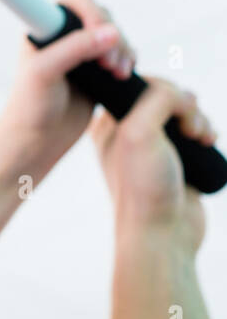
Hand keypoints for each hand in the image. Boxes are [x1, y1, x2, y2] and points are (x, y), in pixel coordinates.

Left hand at [0, 0, 215, 173]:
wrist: (36, 142)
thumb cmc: (30, 107)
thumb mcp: (46, 72)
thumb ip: (76, 48)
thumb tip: (112, 31)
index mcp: (43, 29)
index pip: (76, 2)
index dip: (93, 12)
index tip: (98, 34)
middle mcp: (62, 38)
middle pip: (101, 17)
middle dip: (112, 35)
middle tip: (108, 62)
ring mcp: (81, 55)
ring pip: (114, 37)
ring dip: (123, 49)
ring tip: (118, 72)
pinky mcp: (96, 73)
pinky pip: (121, 55)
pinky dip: (128, 60)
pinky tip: (124, 75)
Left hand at [89, 76, 207, 250]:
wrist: (164, 234)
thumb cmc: (144, 188)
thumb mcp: (139, 133)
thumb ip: (155, 100)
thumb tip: (179, 92)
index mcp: (108, 123)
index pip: (140, 84)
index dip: (166, 88)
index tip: (176, 107)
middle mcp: (128, 132)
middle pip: (167, 96)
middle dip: (187, 106)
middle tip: (190, 129)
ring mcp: (154, 146)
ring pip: (186, 113)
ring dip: (200, 119)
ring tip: (200, 138)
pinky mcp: (177, 159)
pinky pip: (196, 131)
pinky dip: (207, 131)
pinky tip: (208, 143)